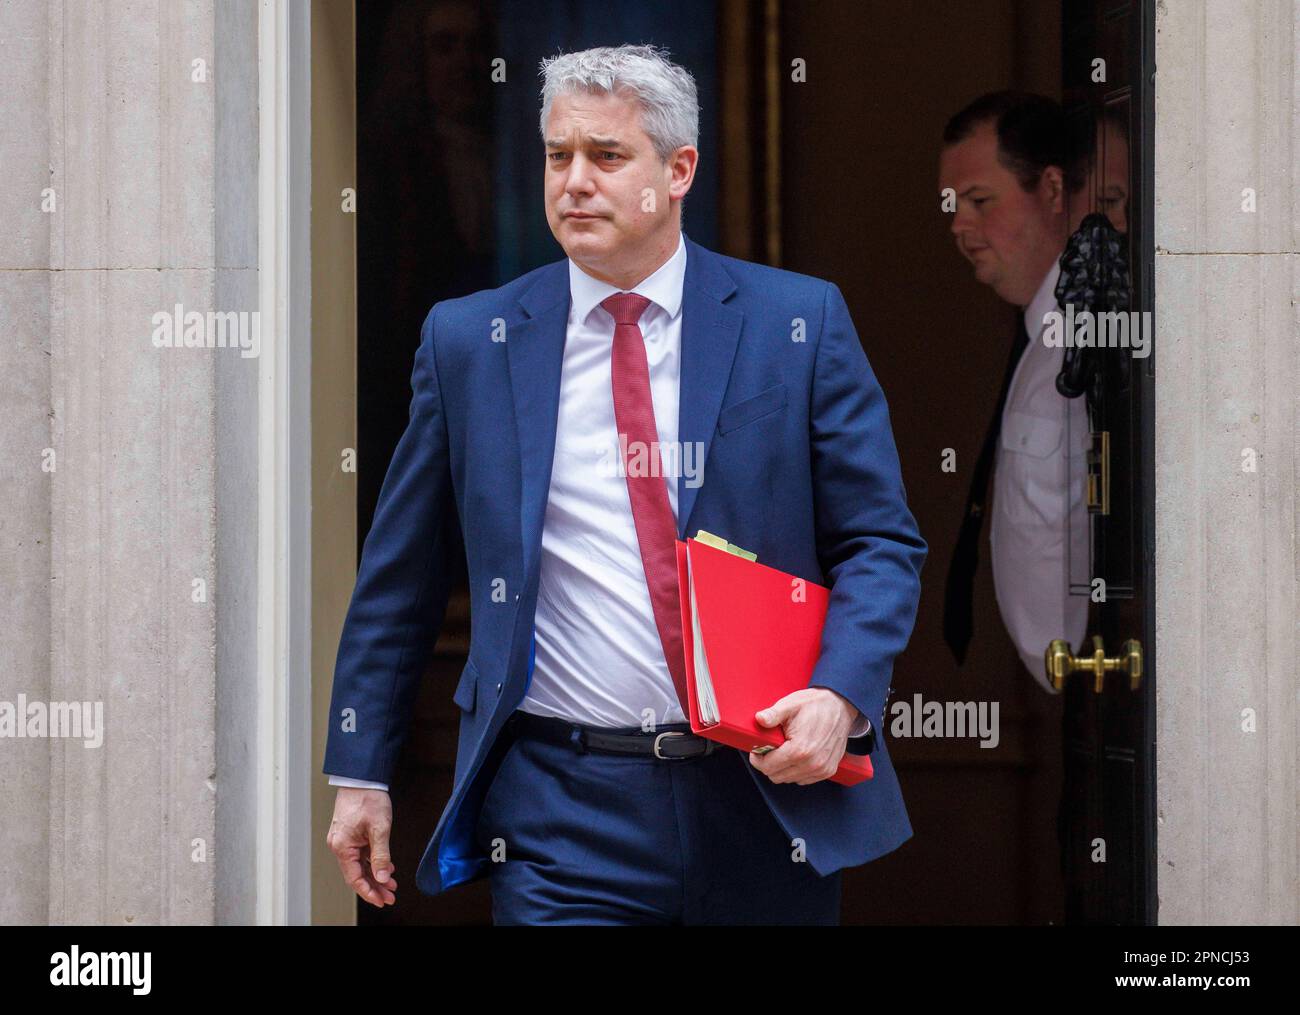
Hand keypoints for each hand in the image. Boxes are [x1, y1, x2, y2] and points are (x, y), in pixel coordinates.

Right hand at [327, 787, 397, 906]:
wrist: (361, 777)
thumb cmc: (368, 798)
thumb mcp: (380, 828)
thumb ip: (381, 855)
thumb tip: (383, 877)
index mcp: (342, 846)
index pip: (354, 878)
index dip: (369, 891)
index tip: (382, 900)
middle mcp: (339, 845)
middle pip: (356, 874)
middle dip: (374, 887)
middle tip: (390, 896)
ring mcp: (343, 840)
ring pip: (359, 865)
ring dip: (375, 875)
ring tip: (391, 885)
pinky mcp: (349, 834)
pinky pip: (360, 854)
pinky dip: (372, 862)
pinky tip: (386, 867)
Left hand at [750, 688, 858, 785]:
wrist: (840, 706)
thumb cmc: (815, 704)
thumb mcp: (790, 705)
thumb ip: (773, 714)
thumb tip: (759, 719)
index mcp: (800, 749)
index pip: (768, 767)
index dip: (758, 758)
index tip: (757, 750)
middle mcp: (812, 763)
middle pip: (776, 776)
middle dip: (769, 763)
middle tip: (770, 748)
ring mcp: (822, 769)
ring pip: (789, 779)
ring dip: (782, 767)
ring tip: (784, 749)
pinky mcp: (828, 771)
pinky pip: (803, 779)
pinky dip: (796, 770)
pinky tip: (797, 755)